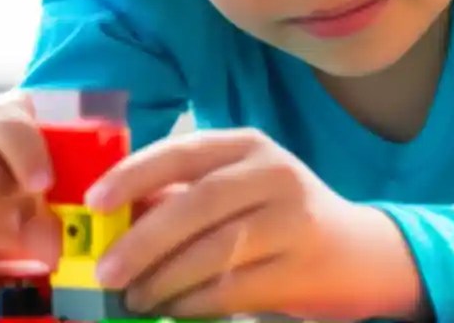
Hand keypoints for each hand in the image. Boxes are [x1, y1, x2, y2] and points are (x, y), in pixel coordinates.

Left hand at [86, 128, 372, 318]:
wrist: (358, 253)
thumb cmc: (280, 216)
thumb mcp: (240, 187)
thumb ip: (182, 194)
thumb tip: (111, 219)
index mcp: (251, 146)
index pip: (185, 151)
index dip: (135, 174)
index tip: (96, 203)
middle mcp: (276, 175)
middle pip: (198, 204)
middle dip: (144, 240)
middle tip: (106, 271)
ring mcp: (294, 220)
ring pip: (213, 250)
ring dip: (163, 280)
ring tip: (135, 297)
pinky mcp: (300, 268)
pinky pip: (232, 288)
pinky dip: (192, 303)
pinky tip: (172, 309)